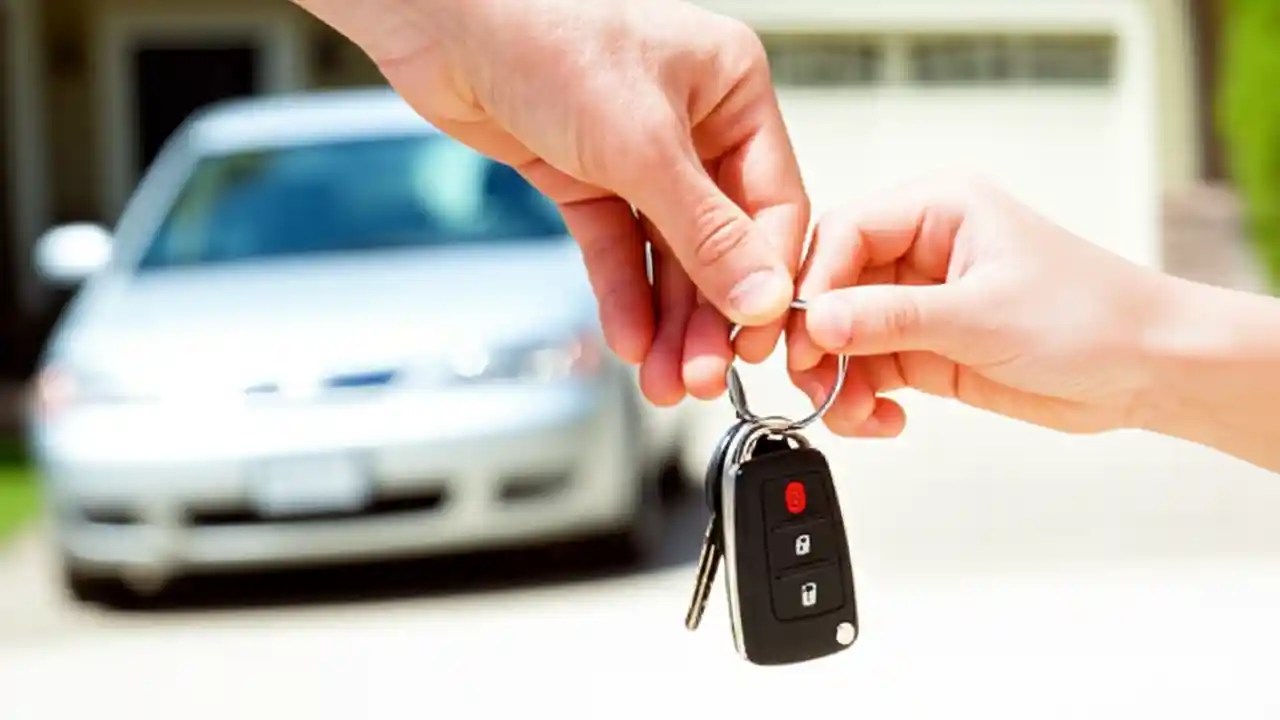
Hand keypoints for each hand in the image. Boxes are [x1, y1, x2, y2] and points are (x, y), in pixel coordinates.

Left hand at [294, 0, 808, 405]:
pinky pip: (616, 247)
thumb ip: (705, 231)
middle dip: (707, 314)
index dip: (766, 279)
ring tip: (665, 377)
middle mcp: (692, 122)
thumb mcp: (643, 145)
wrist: (444, 22)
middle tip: (701, 375)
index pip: (773, 203)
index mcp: (732, 90)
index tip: (755, 339)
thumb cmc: (545, 34)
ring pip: (666, 253)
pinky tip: (632, 339)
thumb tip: (761, 296)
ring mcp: (637, 152)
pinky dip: (622, 293)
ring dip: (666, 319)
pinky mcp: (585, 175)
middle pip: (718, 239)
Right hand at [786, 177, 1174, 437]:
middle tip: (816, 381)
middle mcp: (921, 251)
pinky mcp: (926, 348)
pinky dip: (861, 400)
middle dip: (819, 341)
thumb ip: (893, 319)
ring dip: (837, 380)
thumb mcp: (983, 314)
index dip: (812, 283)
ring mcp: (920, 302)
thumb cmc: (1093, 317)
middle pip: (832, 288)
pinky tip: (883, 418)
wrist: (1146, 370)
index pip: (844, 234)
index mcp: (938, 209)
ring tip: (855, 412)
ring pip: (843, 337)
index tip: (800, 333)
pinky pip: (867, 371)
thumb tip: (818, 321)